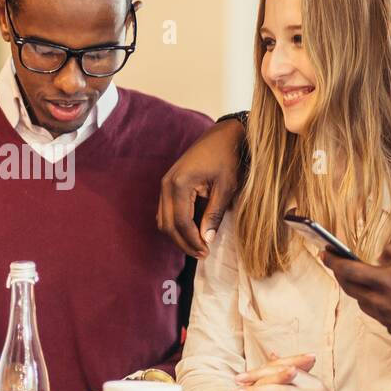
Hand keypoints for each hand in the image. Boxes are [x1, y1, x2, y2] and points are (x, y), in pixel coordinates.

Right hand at [157, 118, 243, 257]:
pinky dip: (176, 225)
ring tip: (198, 246)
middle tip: (202, 254)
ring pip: (163, 220)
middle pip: (167, 224)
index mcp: (179, 183)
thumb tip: (207, 240)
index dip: (192, 240)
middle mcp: (167, 184)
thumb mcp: (226, 187)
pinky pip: (166, 211)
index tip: (206, 252)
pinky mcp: (168, 185)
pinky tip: (193, 232)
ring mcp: (165, 184)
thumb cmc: (227, 158)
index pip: (180, 221)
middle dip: (183, 242)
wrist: (223, 136)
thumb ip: (214, 214)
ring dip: (178, 236)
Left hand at [321, 243, 390, 348]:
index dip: (333, 261)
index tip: (324, 253)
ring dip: (358, 290)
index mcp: (386, 283)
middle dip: (341, 274)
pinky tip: (388, 296)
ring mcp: (387, 320)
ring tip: (364, 279)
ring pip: (363, 303)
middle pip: (350, 288)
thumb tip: (382, 256)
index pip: (349, 271)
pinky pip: (378, 314)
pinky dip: (376, 303)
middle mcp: (381, 303)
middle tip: (338, 263)